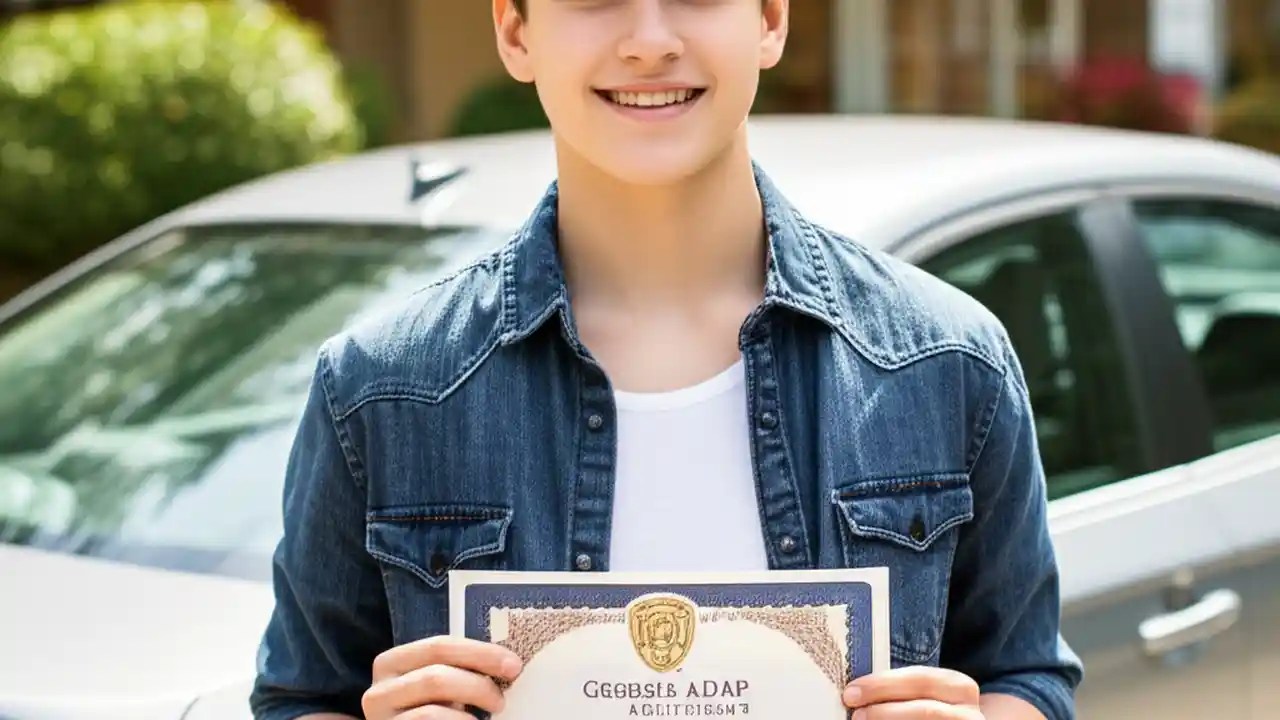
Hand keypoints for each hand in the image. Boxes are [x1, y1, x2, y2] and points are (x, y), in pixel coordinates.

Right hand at [362, 636, 523, 718]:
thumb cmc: (430, 709)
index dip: (479, 653)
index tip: (513, 664)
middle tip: (502, 699)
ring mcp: (381, 719)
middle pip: (436, 678)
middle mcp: (378, 691)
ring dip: (469, 716)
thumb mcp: (438, 684)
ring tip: (488, 717)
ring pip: (431, 712)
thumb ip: (456, 669)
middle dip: (478, 686)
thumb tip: (504, 661)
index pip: (439, 646)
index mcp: (392, 663)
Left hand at [843, 666, 982, 718]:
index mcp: (959, 687)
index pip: (920, 679)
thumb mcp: (923, 694)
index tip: (851, 692)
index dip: (883, 685)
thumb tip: (856, 692)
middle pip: (926, 710)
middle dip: (884, 711)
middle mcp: (970, 713)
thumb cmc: (931, 708)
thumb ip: (900, 691)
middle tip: (855, 714)